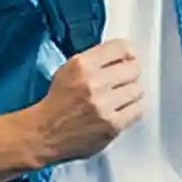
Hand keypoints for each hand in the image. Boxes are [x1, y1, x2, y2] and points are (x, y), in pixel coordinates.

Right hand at [25, 39, 144, 164]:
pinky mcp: (112, 125)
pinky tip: (121, 110)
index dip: (128, 53)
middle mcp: (93, 83)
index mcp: (82, 65)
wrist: (44, 133)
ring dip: (131, 93)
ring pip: (138, 89)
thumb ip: (97, 59)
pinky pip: (138, 110)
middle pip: (134, 68)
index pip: (122, 47)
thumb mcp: (70, 69)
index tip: (129, 58)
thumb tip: (128, 55)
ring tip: (119, 98)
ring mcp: (103, 105)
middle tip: (122, 81)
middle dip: (130, 74)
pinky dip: (132, 109)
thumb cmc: (58, 101)